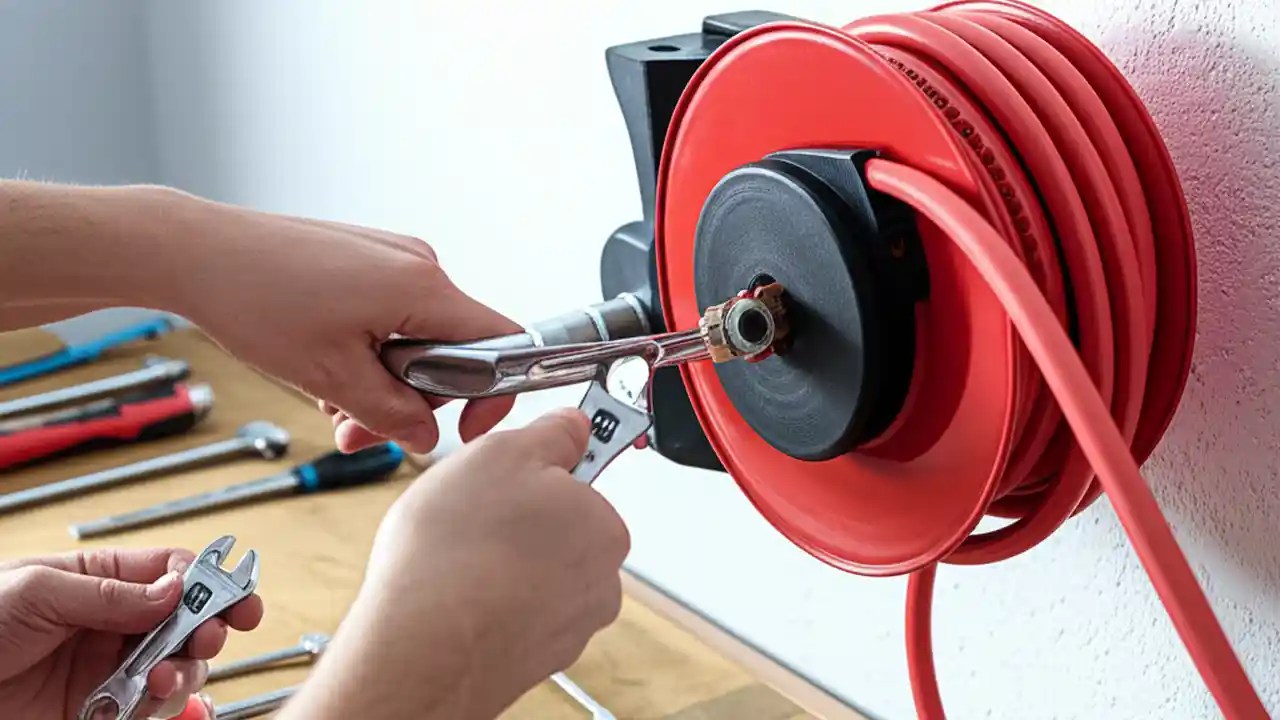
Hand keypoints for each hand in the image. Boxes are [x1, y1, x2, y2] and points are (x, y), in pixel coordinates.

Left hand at [0, 547, 262, 719]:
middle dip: (209, 627)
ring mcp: (109, 669)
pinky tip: (159, 700)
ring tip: (163, 678)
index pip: (171, 572)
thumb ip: (109, 591)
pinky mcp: (101, 711)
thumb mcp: (35, 590)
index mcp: (98, 579)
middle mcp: (111, 623)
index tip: (233, 595)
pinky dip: (165, 706)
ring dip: (184, 671)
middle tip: (212, 635)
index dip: (209, 580)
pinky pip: (151, 708)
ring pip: (177, 666)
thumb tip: (174, 590)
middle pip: (187, 620)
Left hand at [160, 192, 520, 453]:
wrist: (197, 251)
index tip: (463, 427)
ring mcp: (393, 258)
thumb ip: (392, 414)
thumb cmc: (255, 298)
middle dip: (412, 399)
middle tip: (361, 430)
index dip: (493, 394)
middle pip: (452, 349)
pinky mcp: (368, 259)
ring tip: (330, 401)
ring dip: (383, 381)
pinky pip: (393, 316)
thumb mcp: (330, 377)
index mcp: (422, 286)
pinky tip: (327, 366)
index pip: (502, 343)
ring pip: (417, 338)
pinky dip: (369, 352)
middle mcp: (418, 264)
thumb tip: (427, 435)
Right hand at [278, 409, 629, 719]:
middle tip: (469, 519)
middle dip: (515, 523)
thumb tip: (573, 427)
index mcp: (605, 526)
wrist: (421, 651)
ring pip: (531, 577)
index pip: (577, 485)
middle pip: (556, 533)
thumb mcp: (503, 452)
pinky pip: (510, 616)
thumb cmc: (458, 555)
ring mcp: (567, 628)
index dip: (530, 477)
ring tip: (454, 562)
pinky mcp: (532, 662)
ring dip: (497, 566)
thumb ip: (550, 433)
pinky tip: (453, 598)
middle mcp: (599, 583)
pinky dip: (486, 605)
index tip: (501, 481)